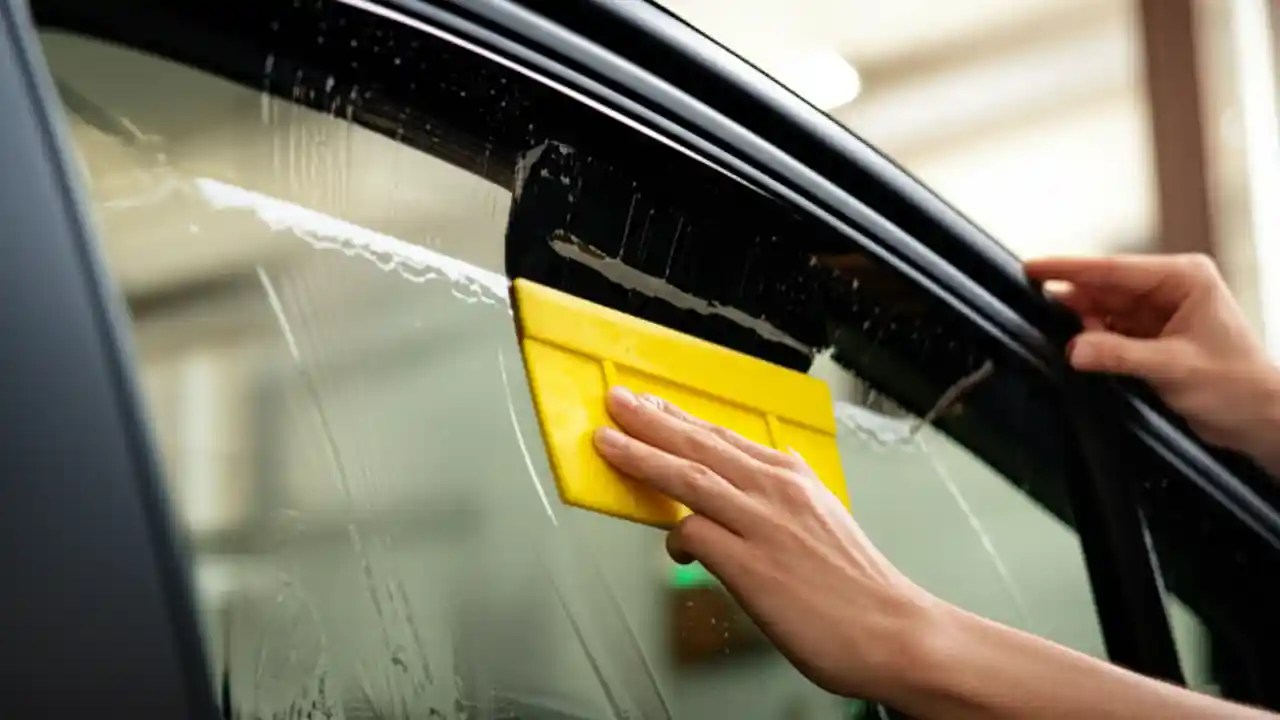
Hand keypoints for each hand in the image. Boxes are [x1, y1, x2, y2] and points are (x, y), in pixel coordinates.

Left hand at [592, 387, 943, 703]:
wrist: (894, 631)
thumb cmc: (859, 585)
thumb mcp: (826, 516)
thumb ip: (791, 492)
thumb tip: (768, 469)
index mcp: (793, 476)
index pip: (723, 437)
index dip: (680, 419)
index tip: (650, 404)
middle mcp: (776, 490)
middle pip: (700, 445)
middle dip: (650, 421)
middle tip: (616, 402)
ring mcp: (763, 525)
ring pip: (690, 478)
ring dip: (643, 456)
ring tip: (608, 442)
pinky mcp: (752, 566)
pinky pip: (696, 535)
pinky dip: (676, 537)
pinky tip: (673, 546)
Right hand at [1027, 254, 1279, 468]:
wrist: (1261, 418)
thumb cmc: (1238, 385)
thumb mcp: (1175, 367)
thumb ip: (1121, 356)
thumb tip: (1076, 348)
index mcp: (1184, 279)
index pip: (1115, 269)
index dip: (1071, 268)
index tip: (1034, 267)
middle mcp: (1171, 289)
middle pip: (1106, 286)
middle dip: (1072, 296)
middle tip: (1032, 300)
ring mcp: (1161, 312)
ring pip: (1105, 309)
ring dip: (1082, 321)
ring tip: (1054, 329)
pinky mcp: (1153, 337)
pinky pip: (1112, 330)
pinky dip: (1094, 339)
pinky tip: (1079, 346)